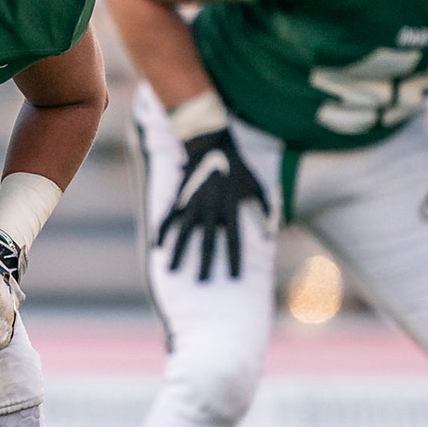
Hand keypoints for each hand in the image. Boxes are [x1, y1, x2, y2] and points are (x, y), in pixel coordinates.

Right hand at [155, 128, 270, 281]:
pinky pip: (168, 218)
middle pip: (208, 242)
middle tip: (202, 283)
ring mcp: (193, 203)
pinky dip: (161, 232)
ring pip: (183, 234)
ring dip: (178, 253)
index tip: (234, 277)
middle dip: (205, 264)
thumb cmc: (239, 167)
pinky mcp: (179, 197)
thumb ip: (264, 211)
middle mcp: (211, 208)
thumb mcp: (258, 187)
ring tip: (172, 270)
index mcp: (231, 207)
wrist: (212, 143)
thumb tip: (271, 235)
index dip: (234, 260)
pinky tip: (156, 248)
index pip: (234, 240)